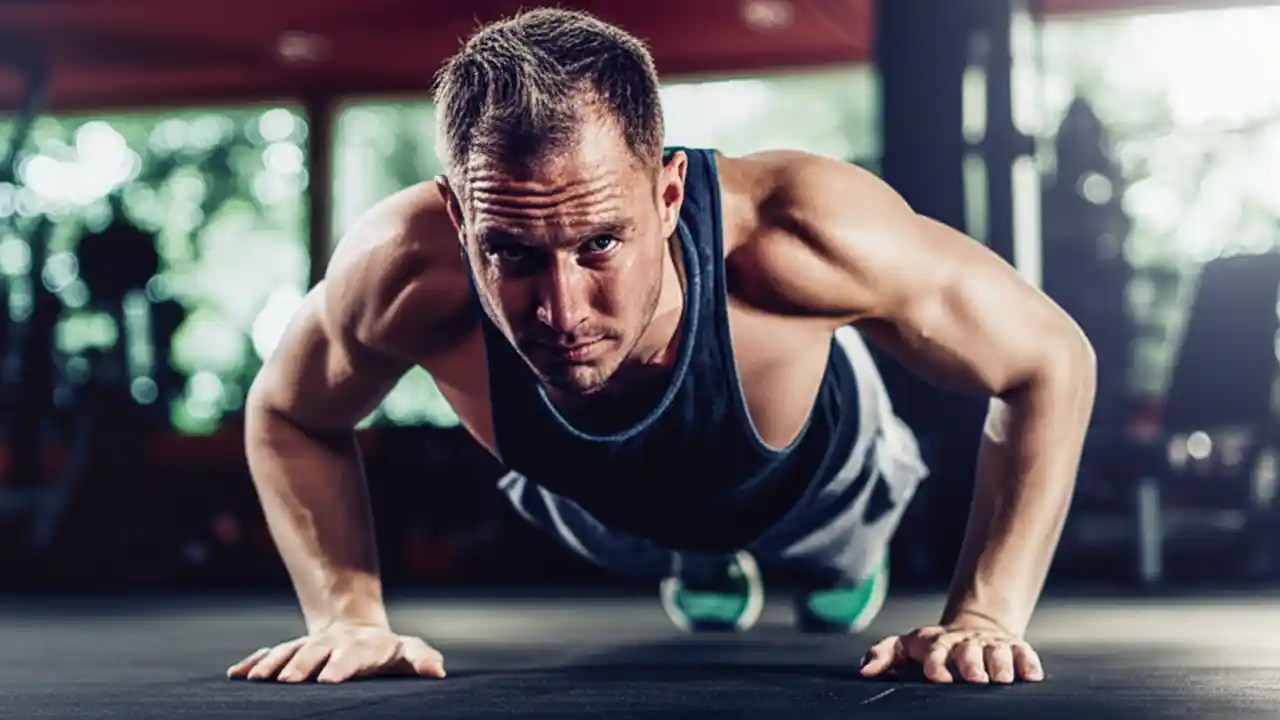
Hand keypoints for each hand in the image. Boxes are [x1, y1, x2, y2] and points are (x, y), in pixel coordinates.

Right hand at [227, 622, 445, 683]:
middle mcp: (331, 644)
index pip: (351, 657)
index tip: (329, 680)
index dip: (341, 667)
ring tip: (256, 679)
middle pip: (313, 652)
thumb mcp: (407, 651)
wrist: (357, 628)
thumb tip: (437, 671)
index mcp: (360, 647)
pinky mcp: (292, 650)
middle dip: (300, 665)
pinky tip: (236, 675)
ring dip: (272, 664)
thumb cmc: (387, 651)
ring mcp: (309, 645)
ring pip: (287, 651)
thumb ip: (421, 658)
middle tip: (288, 681)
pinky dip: (253, 663)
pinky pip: (269, 654)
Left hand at [858, 624, 1043, 683]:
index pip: (934, 653)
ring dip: (1000, 664)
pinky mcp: (1013, 647)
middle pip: (968, 652)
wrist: (974, 627)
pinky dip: (1028, 663)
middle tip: (975, 678)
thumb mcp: (906, 647)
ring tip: (1001, 678)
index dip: (935, 664)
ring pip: (997, 652)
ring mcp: (990, 645)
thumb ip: (883, 654)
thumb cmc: (934, 646)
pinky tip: (1031, 675)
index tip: (937, 677)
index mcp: (937, 644)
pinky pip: (1024, 652)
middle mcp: (965, 643)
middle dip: (971, 664)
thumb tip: (864, 670)